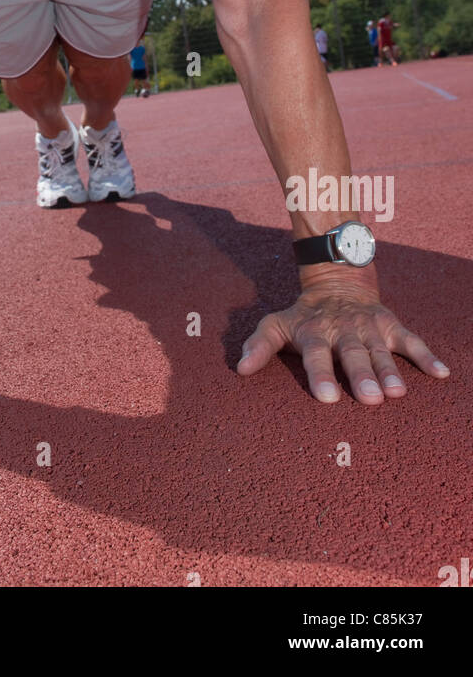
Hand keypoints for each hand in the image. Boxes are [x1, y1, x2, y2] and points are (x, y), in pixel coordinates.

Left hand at [237, 272, 449, 404]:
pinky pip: (411, 341)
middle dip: (361, 375)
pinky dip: (426, 356)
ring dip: (390, 371)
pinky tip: (441, 373)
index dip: (321, 375)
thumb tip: (240, 369)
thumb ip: (259, 345)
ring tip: (397, 393)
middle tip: (370, 398)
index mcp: (315, 333)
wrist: (336, 282)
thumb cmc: (304, 316)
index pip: (316, 355)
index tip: (328, 398)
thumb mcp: (277, 324)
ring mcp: (370, 328)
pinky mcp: (391, 326)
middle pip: (353, 355)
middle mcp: (344, 331)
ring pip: (381, 351)